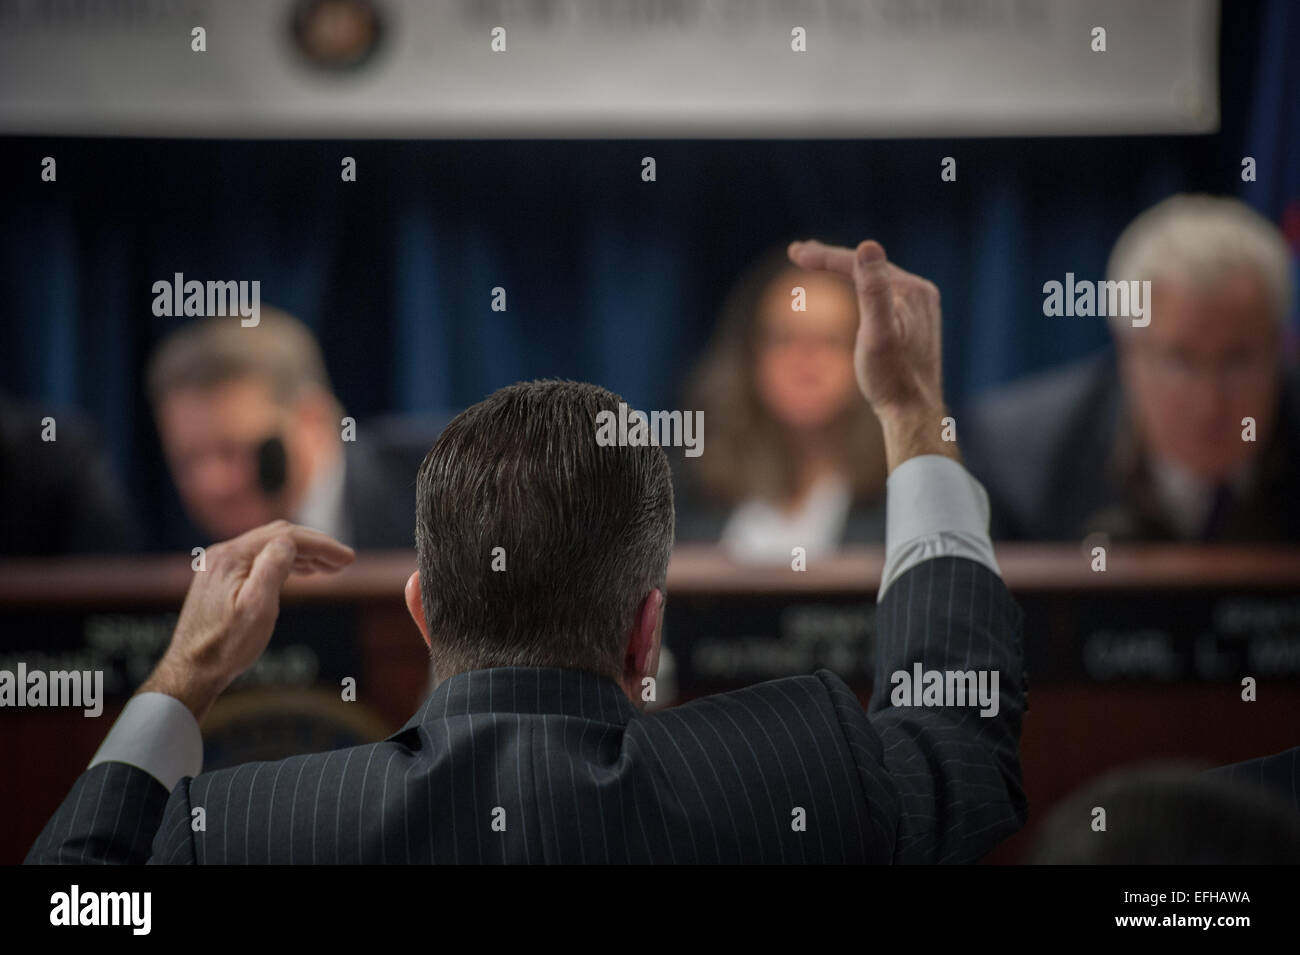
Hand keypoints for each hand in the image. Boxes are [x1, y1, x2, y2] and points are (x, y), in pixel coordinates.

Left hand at [139, 521, 354, 720]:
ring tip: (329, 568)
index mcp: (233, 556)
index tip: (347, 559)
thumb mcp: (257, 608)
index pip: (287, 537)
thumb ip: (273, 568)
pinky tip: (298, 573)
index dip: (322, 545)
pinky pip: (258, 559)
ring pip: (269, 547)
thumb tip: (290, 542)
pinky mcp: (219, 578)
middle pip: (279, 536)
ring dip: (302, 554)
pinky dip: (284, 563)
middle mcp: (223, 553)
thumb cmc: (226, 646)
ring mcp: (219, 565)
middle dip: (315, 546)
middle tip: (344, 561)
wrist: (192, 671)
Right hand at [788, 238, 956, 471]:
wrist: (913, 413)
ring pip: (875, 280)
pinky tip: (851, 290)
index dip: (825, 257)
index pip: (861, 264)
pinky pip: (883, 295)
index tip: (794, 253)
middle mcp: (921, 294)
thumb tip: (867, 246)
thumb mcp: (877, 334)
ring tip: (816, 262)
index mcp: (912, 290)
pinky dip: (860, 288)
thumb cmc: (891, 379)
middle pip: (868, 268)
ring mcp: (920, 308)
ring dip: (845, 270)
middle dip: (831, 259)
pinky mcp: (916, 323)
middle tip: (797, 251)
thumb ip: (873, 290)